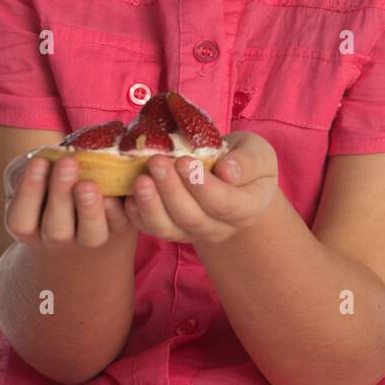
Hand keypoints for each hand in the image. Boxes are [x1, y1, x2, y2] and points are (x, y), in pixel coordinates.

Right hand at [3, 150, 136, 249]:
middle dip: (61, 195)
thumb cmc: (50, 181)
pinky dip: (116, 212)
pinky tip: (114, 194)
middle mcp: (57, 239)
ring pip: (89, 236)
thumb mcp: (37, 174)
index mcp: (30, 226)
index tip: (38, 161)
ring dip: (89, 209)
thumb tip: (49, 154)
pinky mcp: (117, 231)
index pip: (21, 220)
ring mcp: (87, 239)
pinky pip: (118, 226)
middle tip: (68, 163)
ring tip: (88, 183)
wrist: (82, 201)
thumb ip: (38, 167)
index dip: (28, 192)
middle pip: (56, 231)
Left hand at [124, 132, 278, 245]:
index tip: (184, 161)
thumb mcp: (257, 152)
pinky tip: (128, 195)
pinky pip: (151, 228)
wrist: (233, 178)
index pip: (224, 204)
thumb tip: (228, 171)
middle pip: (192, 218)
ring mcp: (193, 232)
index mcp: (246, 209)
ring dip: (151, 205)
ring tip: (140, 179)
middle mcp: (220, 228)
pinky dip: (137, 214)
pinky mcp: (171, 229)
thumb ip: (248, 162)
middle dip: (171, 190)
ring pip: (169, 229)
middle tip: (156, 162)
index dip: (202, 186)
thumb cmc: (245, 160)